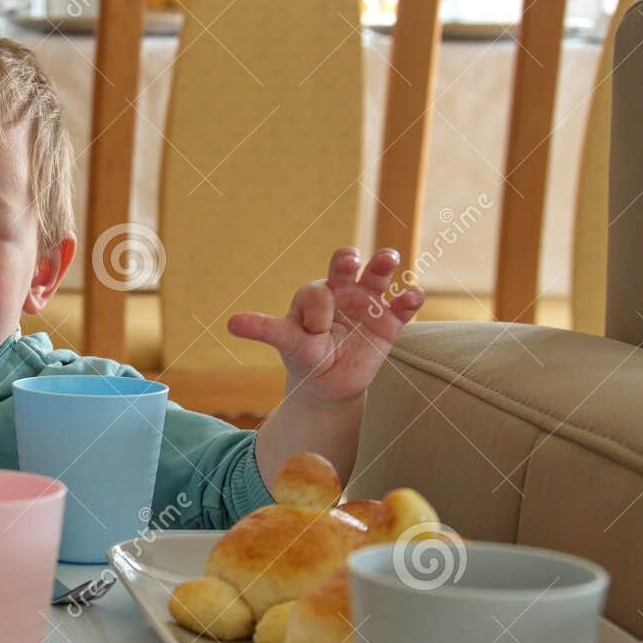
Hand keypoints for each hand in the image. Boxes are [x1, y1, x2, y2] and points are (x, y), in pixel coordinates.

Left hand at [226, 247, 423, 406]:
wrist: (329, 384)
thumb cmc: (305, 357)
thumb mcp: (287, 344)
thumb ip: (267, 330)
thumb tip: (230, 323)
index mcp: (315, 293)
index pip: (317, 292)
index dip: (318, 311)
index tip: (315, 331)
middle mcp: (342, 291)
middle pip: (345, 266)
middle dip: (346, 260)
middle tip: (348, 261)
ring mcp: (367, 304)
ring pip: (377, 276)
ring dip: (382, 264)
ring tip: (388, 258)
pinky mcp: (390, 322)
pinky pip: (402, 307)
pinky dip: (409, 298)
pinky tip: (412, 295)